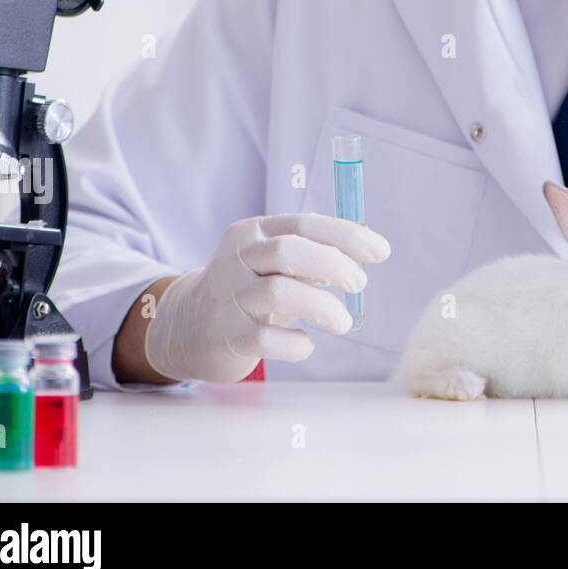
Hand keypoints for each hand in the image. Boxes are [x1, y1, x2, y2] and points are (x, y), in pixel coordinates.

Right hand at [144, 213, 390, 382]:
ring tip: (343, 322)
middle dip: (333, 264)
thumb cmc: (247, 289)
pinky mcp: (223, 337)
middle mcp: (236, 259)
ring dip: (322, 306)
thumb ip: (309, 256)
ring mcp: (226, 298)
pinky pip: (265, 339)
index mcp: (253, 232)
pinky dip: (295, 343)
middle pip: (288, 250)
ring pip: (279, 293)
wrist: (186, 327)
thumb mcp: (272, 263)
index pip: (304, 224)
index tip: (381, 252)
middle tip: (360, 283)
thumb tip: (363, 256)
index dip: (346, 235)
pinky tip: (306, 344)